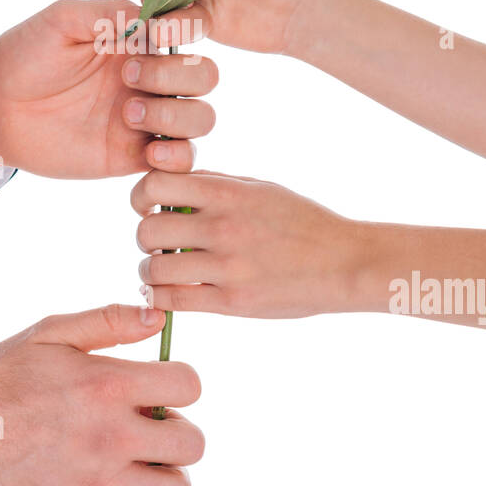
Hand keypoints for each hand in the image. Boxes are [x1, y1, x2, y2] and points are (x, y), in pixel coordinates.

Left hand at [0, 0, 217, 177]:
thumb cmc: (25, 56)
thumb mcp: (60, 19)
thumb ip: (105, 12)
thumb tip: (152, 17)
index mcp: (138, 40)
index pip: (189, 32)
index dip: (186, 32)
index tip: (157, 36)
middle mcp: (150, 78)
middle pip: (205, 76)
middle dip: (176, 76)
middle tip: (127, 78)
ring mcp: (145, 118)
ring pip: (201, 119)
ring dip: (176, 116)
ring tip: (128, 116)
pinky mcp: (133, 155)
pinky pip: (180, 161)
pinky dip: (177, 159)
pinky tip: (148, 153)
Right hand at [0, 304, 203, 485]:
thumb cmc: (1, 377)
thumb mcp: (51, 333)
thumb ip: (109, 321)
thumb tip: (159, 318)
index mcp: (109, 385)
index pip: (188, 386)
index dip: (182, 384)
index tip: (160, 388)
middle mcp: (112, 435)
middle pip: (192, 443)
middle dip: (179, 432)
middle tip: (151, 429)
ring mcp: (98, 481)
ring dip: (171, 480)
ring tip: (149, 468)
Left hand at [131, 169, 365, 317]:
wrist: (344, 262)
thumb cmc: (301, 221)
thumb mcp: (260, 188)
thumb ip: (215, 184)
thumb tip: (169, 185)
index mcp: (228, 193)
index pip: (155, 184)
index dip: (142, 196)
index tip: (149, 206)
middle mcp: (223, 226)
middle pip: (147, 230)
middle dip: (146, 237)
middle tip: (158, 243)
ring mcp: (227, 267)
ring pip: (154, 269)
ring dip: (150, 270)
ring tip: (163, 270)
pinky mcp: (232, 302)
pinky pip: (173, 300)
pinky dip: (160, 298)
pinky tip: (167, 293)